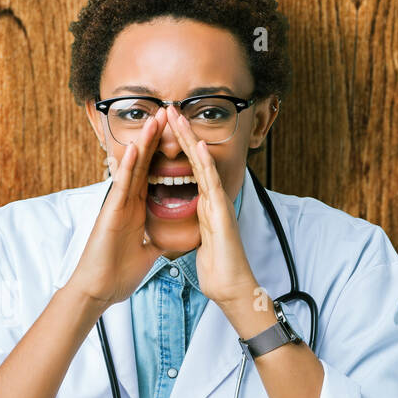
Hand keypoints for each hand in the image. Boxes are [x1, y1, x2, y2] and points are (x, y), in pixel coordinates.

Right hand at [65, 114, 164, 308]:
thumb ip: (155, 241)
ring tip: (153, 120)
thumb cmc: (118, 273)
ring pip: (131, 169)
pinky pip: (120, 187)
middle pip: (142, 165)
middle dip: (153, 140)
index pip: (151, 176)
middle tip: (164, 114)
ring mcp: (116, 206)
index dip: (160, 155)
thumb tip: (167, 239)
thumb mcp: (147, 253)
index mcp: (135, 210)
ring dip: (142, 144)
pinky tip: (133, 150)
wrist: (100, 290)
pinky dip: (126, 168)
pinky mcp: (109, 214)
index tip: (173, 136)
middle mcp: (126, 203)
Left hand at [164, 106, 259, 306]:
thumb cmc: (218, 271)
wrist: (231, 287)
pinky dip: (205, 162)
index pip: (190, 171)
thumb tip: (190, 226)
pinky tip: (197, 144)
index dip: (178, 149)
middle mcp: (213, 200)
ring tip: (177, 116)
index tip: (165, 129)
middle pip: (196, 160)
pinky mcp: (221, 211)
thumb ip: (197, 230)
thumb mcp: (201, 244)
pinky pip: (211, 182)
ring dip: (189, 139)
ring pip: (202, 164)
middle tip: (170, 110)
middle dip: (182, 135)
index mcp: (205, 206)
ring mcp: (218, 203)